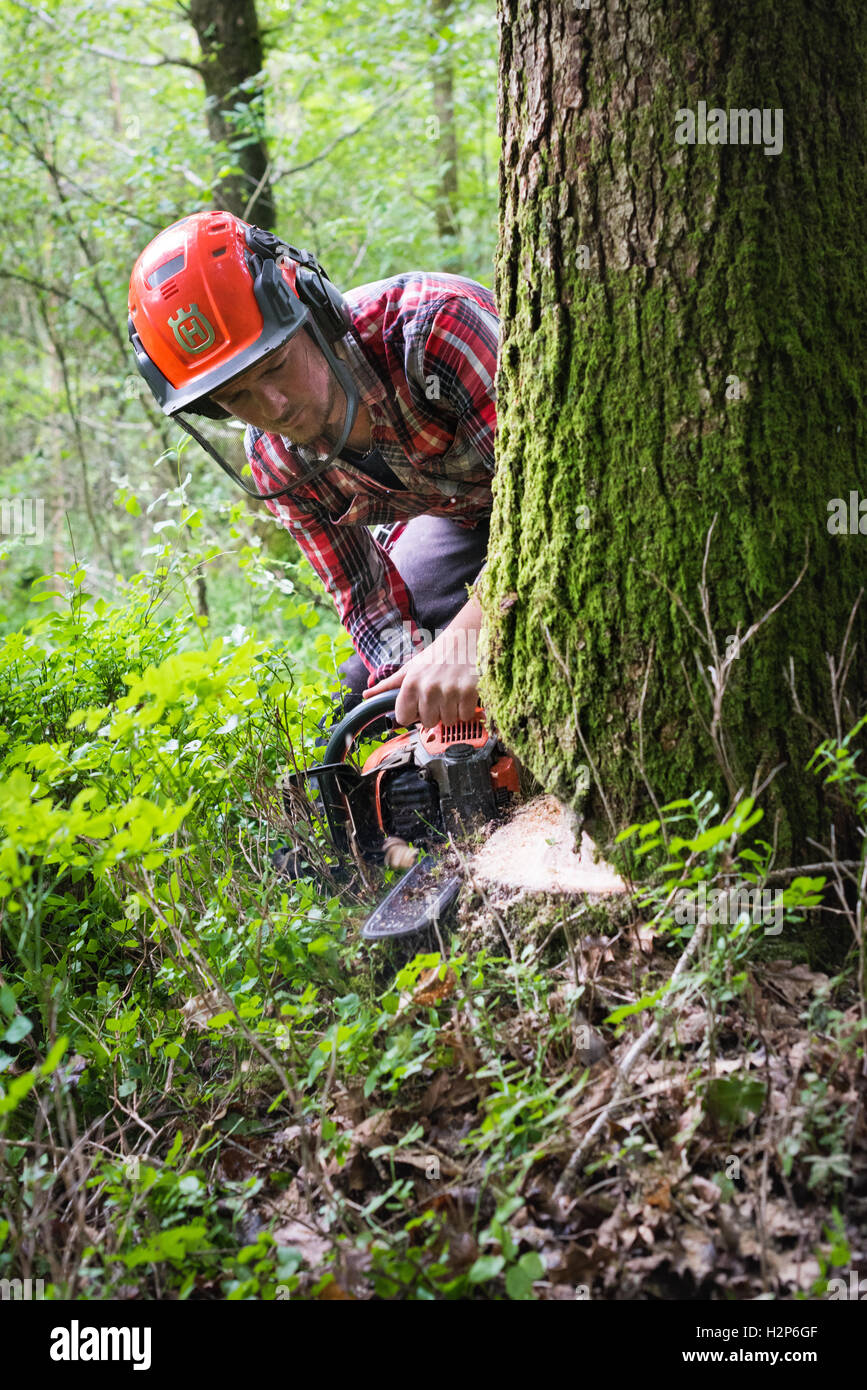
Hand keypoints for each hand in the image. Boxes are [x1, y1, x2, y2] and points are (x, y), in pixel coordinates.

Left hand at [364, 595, 481, 726]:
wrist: (464, 639)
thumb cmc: (437, 655)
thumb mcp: (409, 668)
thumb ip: (387, 685)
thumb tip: (367, 695)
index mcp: (411, 684)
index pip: (403, 718)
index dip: (412, 714)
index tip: (419, 705)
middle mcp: (428, 689)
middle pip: (427, 723)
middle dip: (434, 713)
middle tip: (439, 696)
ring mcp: (450, 692)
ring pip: (448, 722)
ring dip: (451, 711)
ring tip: (451, 694)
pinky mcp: (469, 693)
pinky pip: (465, 717)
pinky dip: (466, 709)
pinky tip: (463, 694)